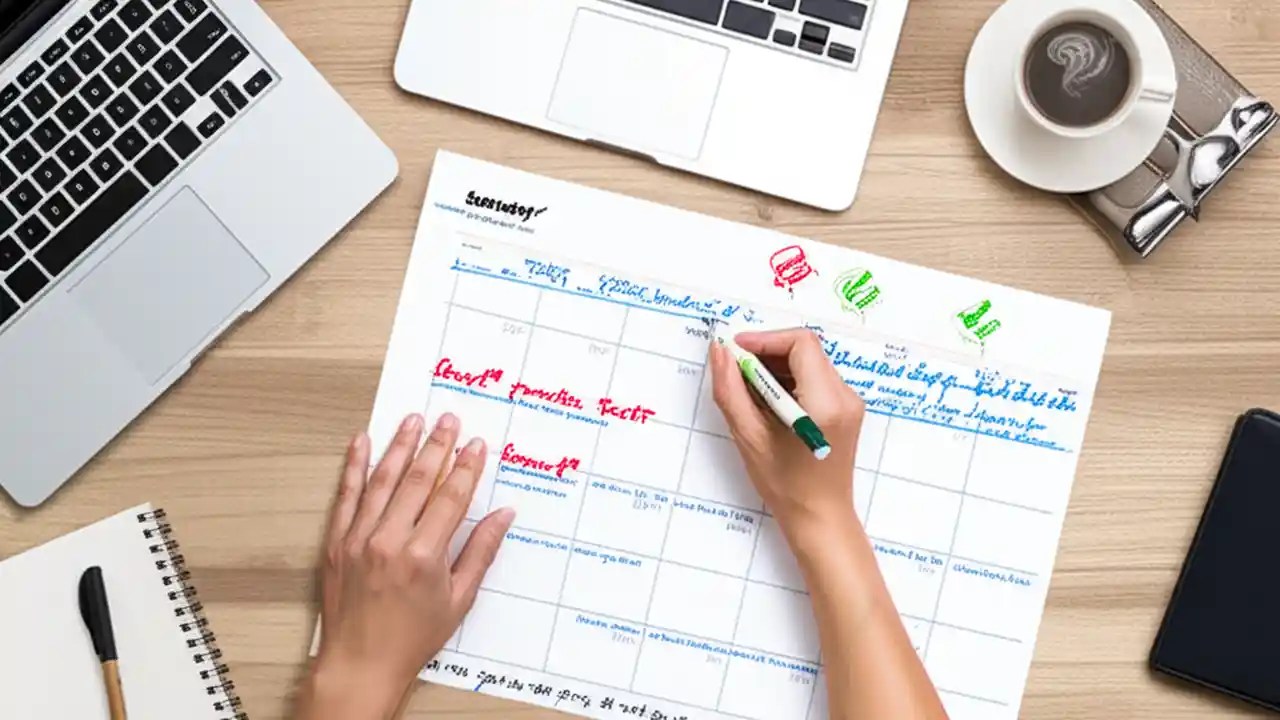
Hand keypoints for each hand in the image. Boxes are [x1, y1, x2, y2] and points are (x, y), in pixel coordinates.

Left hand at [298, 413, 514, 719]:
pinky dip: (355, 467)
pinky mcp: (337, 543)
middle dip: (437, 446)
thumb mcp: (459, 599)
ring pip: (382, 481)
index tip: (476, 445)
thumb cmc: (412, 637)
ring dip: (399, 446)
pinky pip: (347, 496)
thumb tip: (503, 516)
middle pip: (418, 481)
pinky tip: (362, 443)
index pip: (451, 497)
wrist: (361, 664)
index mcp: (424, 556)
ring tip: (413, 420)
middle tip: (449, 420)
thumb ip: (480, 552)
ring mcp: (359, 540)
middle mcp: (389, 542)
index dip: (466, 468)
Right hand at [709, 329, 864, 551]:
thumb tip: (720, 351)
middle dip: (767, 353)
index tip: (735, 351)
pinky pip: (815, 379)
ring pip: (809, 363)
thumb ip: (731, 390)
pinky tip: (768, 403)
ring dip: (776, 367)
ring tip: (748, 390)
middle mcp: (845, 396)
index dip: (764, 339)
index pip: (801, 343)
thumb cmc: (786, 486)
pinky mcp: (845, 409)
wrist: (820, 518)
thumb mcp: (750, 437)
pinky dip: (788, 381)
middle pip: (805, 350)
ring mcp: (849, 402)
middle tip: (735, 370)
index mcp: (826, 403)